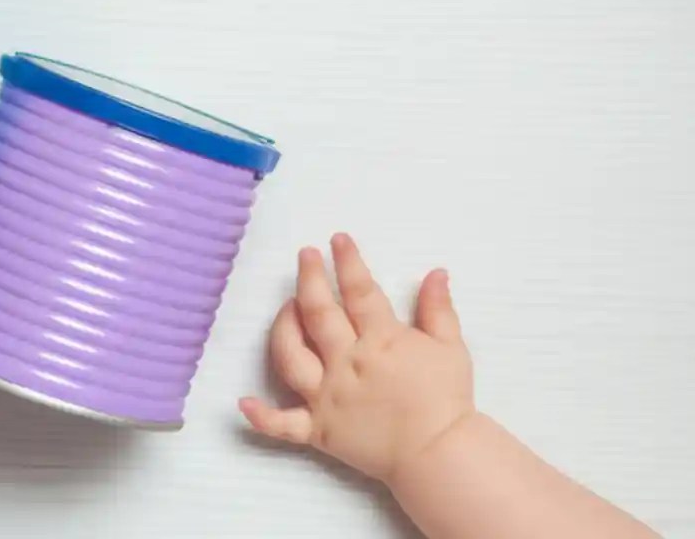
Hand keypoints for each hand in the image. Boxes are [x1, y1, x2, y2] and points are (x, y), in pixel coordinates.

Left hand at [240, 233, 475, 483]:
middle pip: (318, 314)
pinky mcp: (319, 431)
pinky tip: (243, 402)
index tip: (337, 239)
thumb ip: (438, 309)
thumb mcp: (450, 347)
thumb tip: (436, 271)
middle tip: (305, 255)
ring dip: (282, 329)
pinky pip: (284, 425)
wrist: (438, 454)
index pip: (359, 291)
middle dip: (309, 279)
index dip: (347, 262)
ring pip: (291, 358)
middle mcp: (346, 363)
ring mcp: (327, 397)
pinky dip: (262, 416)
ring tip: (284, 309)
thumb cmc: (446, 399)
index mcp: (380, 340)